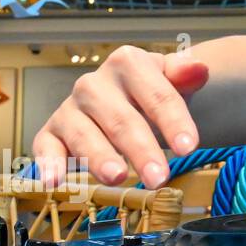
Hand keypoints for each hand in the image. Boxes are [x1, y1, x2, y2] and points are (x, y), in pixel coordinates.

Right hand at [32, 46, 208, 189]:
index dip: (174, 122)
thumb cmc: (152, 91)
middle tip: (158, 178)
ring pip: (84, 135)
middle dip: (141, 150)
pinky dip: (49, 164)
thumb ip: (185, 74)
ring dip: (99, 158)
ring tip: (118, 177)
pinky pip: (46, 148)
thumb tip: (199, 68)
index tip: (190, 147)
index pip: (157, 96)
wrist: (126, 96)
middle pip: (122, 120)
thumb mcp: (174, 79)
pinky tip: (54, 182)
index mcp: (127, 63)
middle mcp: (93, 84)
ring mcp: (70, 108)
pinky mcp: (51, 132)